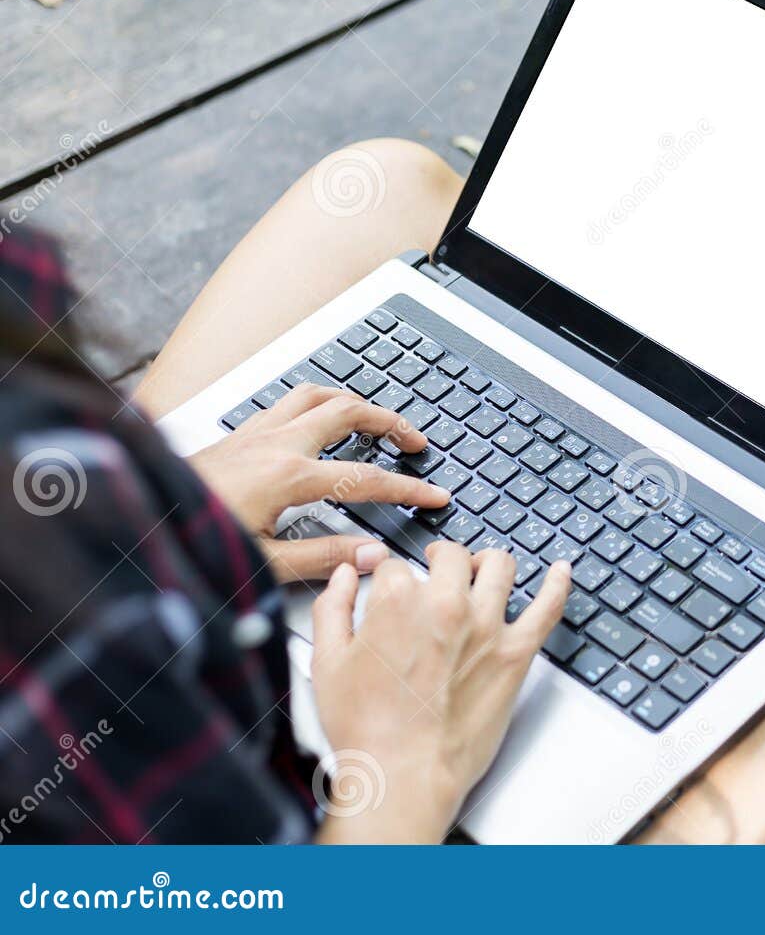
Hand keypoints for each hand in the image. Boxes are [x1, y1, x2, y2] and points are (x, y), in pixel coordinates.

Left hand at [187, 384, 449, 581]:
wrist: (135, 528)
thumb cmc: (192, 545)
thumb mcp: (263, 565)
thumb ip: (323, 556)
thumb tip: (371, 554)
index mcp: (288, 476)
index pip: (365, 478)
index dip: (407, 488)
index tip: (435, 495)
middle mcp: (273, 445)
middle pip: (347, 411)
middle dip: (390, 422)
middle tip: (414, 441)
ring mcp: (252, 435)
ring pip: (316, 396)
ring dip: (353, 401)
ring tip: (375, 418)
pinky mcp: (235, 437)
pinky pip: (286, 404)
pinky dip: (315, 405)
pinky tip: (316, 422)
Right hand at [311, 544, 572, 842]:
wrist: (404, 775)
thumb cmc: (367, 729)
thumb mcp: (327, 663)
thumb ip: (332, 608)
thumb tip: (345, 577)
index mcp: (399, 601)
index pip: (398, 566)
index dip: (392, 577)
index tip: (393, 587)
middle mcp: (447, 605)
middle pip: (453, 557)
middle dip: (441, 559)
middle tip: (438, 570)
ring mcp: (487, 626)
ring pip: (499, 566)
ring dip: (488, 562)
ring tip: (483, 569)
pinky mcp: (516, 653)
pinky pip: (548, 608)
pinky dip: (557, 584)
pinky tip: (560, 571)